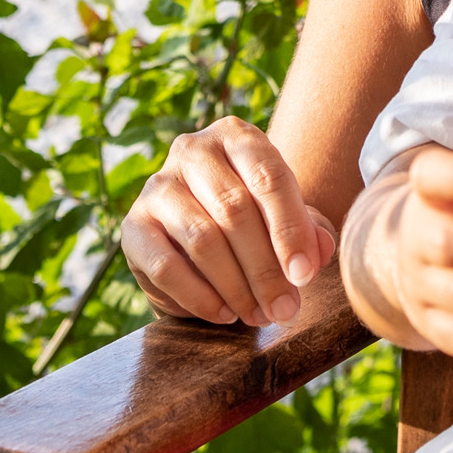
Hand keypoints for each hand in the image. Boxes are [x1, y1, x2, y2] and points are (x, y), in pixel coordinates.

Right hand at [121, 117, 335, 328]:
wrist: (198, 236)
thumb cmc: (253, 219)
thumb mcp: (285, 218)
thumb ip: (308, 230)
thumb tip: (319, 252)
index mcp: (236, 136)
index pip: (269, 177)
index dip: (290, 229)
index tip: (305, 275)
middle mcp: (192, 150)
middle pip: (235, 210)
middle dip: (265, 268)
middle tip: (285, 309)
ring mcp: (157, 185)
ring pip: (202, 239)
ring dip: (236, 286)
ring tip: (258, 315)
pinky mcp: (133, 226)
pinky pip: (166, 267)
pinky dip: (199, 297)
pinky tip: (224, 314)